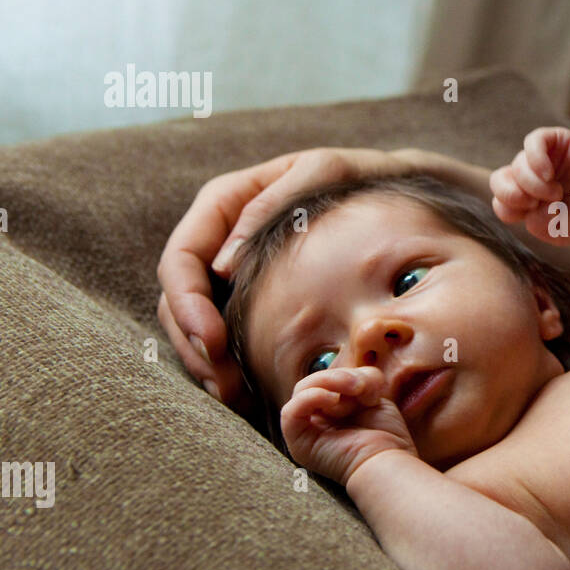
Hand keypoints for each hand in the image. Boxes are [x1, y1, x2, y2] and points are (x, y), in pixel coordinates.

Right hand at [156, 147, 423, 406]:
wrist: (392, 188)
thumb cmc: (358, 178)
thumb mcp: (323, 173)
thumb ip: (273, 206)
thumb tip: (222, 265)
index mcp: (224, 203)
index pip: (182, 256)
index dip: (186, 303)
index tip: (211, 341)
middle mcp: (218, 238)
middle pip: (177, 298)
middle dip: (192, 344)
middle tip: (222, 384)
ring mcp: (230, 270)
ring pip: (191, 322)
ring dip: (203, 363)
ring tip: (231, 396)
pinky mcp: (249, 296)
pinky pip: (221, 333)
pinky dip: (226, 364)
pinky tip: (244, 391)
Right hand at [281, 365, 417, 486]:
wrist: (388, 464)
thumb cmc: (386, 437)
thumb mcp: (373, 398)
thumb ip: (358, 381)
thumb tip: (349, 375)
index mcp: (331, 412)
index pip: (326, 380)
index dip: (345, 374)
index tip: (369, 385)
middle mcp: (315, 422)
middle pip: (312, 382)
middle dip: (338, 376)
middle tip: (361, 386)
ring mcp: (305, 433)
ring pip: (301, 391)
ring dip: (330, 382)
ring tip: (355, 390)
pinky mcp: (298, 443)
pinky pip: (290, 412)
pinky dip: (311, 397)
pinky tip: (334, 400)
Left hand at [489, 127, 569, 244]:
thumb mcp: (565, 232)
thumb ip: (544, 227)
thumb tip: (530, 210)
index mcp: (526, 200)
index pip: (500, 203)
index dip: (510, 210)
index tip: (533, 214)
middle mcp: (529, 177)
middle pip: (499, 181)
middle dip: (511, 195)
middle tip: (534, 203)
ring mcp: (541, 158)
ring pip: (517, 165)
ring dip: (533, 185)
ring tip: (557, 193)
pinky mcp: (556, 140)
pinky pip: (533, 142)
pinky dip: (535, 159)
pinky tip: (548, 173)